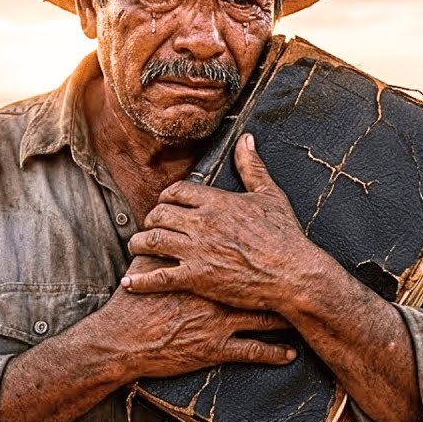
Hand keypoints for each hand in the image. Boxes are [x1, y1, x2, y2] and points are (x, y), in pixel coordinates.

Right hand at [95, 257, 294, 379]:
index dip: (264, 249)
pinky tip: (290, 353)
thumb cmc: (134, 304)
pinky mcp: (217, 349)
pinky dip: (275, 353)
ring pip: (263, 318)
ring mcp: (220, 322)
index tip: (283, 248)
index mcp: (204, 269)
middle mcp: (217, 294)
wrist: (125, 340)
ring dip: (286, 318)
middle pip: (261, 283)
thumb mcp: (148, 265)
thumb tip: (167, 225)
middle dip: (284, 282)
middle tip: (305, 277)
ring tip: (305, 315)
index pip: (240, 253)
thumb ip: (165, 245)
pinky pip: (253, 351)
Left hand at [122, 133, 336, 313]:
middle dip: (150, 220)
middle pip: (158, 215)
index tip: (165, 206)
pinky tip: (129, 282)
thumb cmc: (285, 236)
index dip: (166, 198)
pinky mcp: (197, 277)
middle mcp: (202, 222)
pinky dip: (140, 280)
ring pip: (152, 241)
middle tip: (149, 227)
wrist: (294, 274)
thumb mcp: (270, 195)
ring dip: (139, 244)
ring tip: (136, 248)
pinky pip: (159, 277)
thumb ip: (252, 167)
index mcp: (216, 201)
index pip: (175, 191)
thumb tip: (247, 139)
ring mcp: (197, 250)